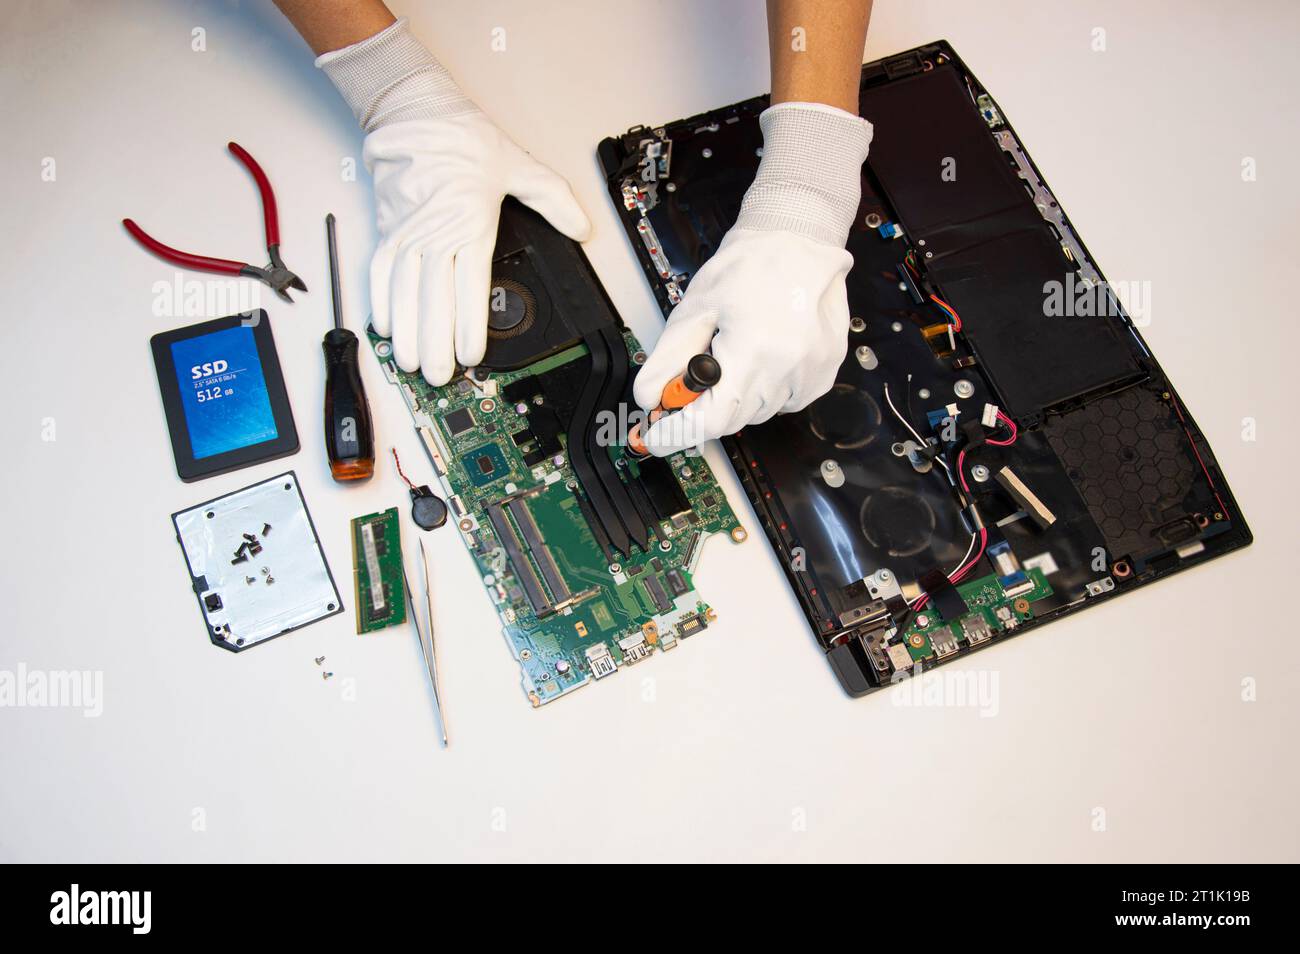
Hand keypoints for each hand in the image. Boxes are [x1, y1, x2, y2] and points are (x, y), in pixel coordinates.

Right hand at [363, 113, 588, 383]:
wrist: (414, 111)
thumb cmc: (462, 138)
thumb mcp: (519, 165)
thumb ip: (553, 199)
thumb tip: (582, 226)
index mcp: (469, 224)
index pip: (469, 286)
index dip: (467, 324)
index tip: (469, 353)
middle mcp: (435, 233)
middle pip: (433, 299)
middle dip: (434, 342)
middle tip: (438, 375)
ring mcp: (406, 233)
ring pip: (403, 292)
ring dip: (405, 332)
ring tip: (409, 363)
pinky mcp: (386, 229)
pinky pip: (378, 271)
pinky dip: (379, 302)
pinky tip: (385, 328)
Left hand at [633, 101, 872, 454]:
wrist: (797, 242)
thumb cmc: (748, 266)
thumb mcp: (694, 309)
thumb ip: (668, 360)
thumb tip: (649, 399)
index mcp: (755, 350)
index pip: (712, 420)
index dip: (679, 433)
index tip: (655, 437)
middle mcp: (789, 368)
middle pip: (733, 419)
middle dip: (704, 408)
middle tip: (684, 386)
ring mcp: (812, 374)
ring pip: (757, 412)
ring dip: (736, 397)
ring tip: (733, 351)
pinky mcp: (823, 374)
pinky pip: (783, 401)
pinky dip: (763, 389)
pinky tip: (760, 355)